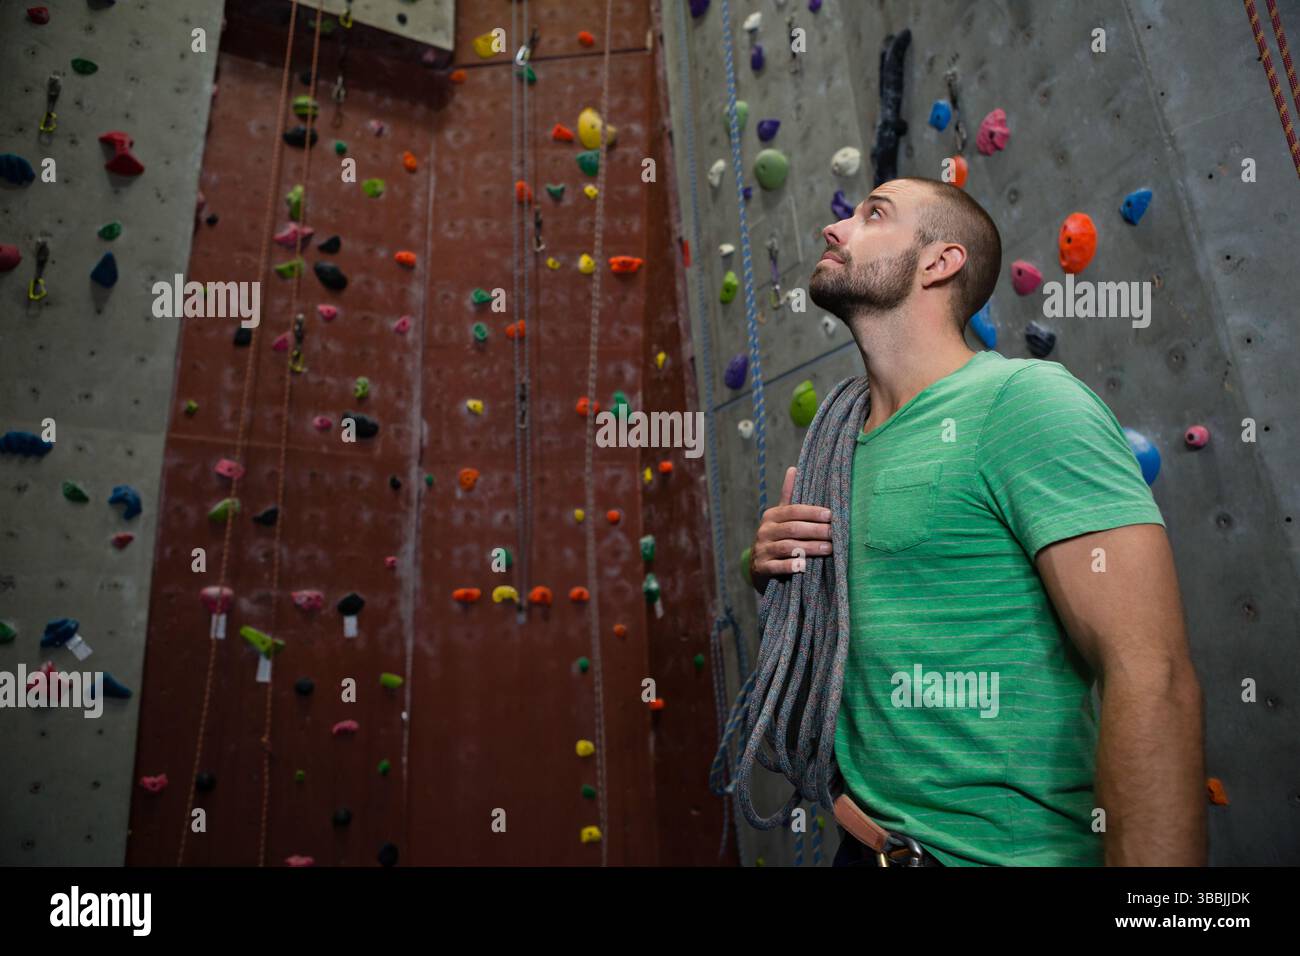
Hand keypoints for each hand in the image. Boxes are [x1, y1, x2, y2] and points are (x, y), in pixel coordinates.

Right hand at [749, 466, 832, 595]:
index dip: (812, 513)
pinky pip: (778, 566)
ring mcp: (762, 549)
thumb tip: (793, 468)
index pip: (793, 511)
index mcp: (771, 516)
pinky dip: (791, 565)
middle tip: (834, 533)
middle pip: (793, 529)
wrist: (759, 566)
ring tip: (829, 549)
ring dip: (810, 547)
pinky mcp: (762, 567)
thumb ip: (788, 496)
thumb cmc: (777, 538)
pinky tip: (805, 565)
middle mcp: (765, 531)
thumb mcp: (781, 517)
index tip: (831, 515)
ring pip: (788, 547)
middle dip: (816, 530)